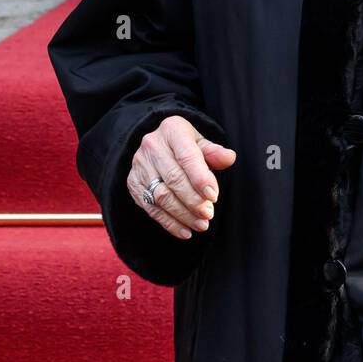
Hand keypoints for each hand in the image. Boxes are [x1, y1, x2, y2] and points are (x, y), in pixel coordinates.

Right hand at [126, 115, 236, 238]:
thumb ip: (214, 152)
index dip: (200, 178)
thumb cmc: (185, 145)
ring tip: (201, 224)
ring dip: (183, 214)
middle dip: (193, 200)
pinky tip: (185, 231)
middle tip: (208, 214)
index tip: (213, 196)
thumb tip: (229, 158)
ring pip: (161, 196)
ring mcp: (140, 166)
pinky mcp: (134, 184)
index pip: (187, 156)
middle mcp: (152, 146)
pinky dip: (169, 222)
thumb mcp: (201, 142)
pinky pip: (151, 208)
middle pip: (173, 178)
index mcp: (172, 130)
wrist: (158, 144)